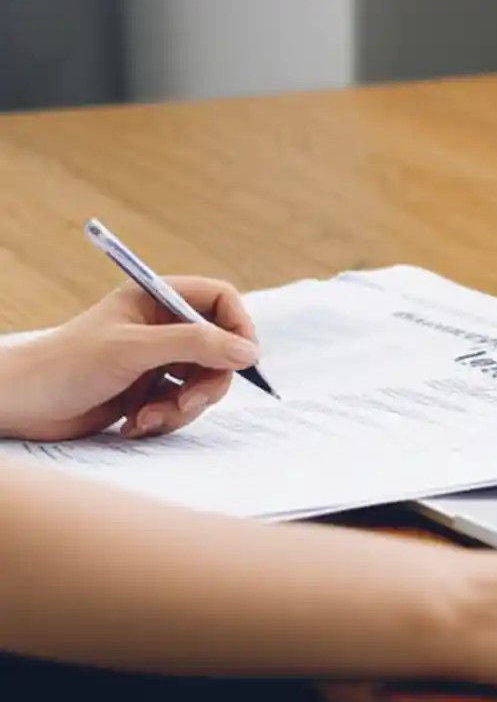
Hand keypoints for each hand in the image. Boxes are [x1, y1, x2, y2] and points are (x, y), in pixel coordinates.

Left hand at [0, 277, 259, 441]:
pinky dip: (165, 418)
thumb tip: (249, 352)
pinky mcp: (150, 390)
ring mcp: (157, 359)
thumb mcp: (136, 349)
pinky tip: (134, 422)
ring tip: (149, 417)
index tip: (242, 358)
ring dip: (184, 406)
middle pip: (220, 348)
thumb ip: (196, 345)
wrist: (23, 405)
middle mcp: (162, 326)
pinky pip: (183, 404)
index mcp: (157, 298)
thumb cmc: (67, 365)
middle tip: (190, 402)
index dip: (238, 327)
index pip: (221, 300)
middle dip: (209, 380)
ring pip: (204, 382)